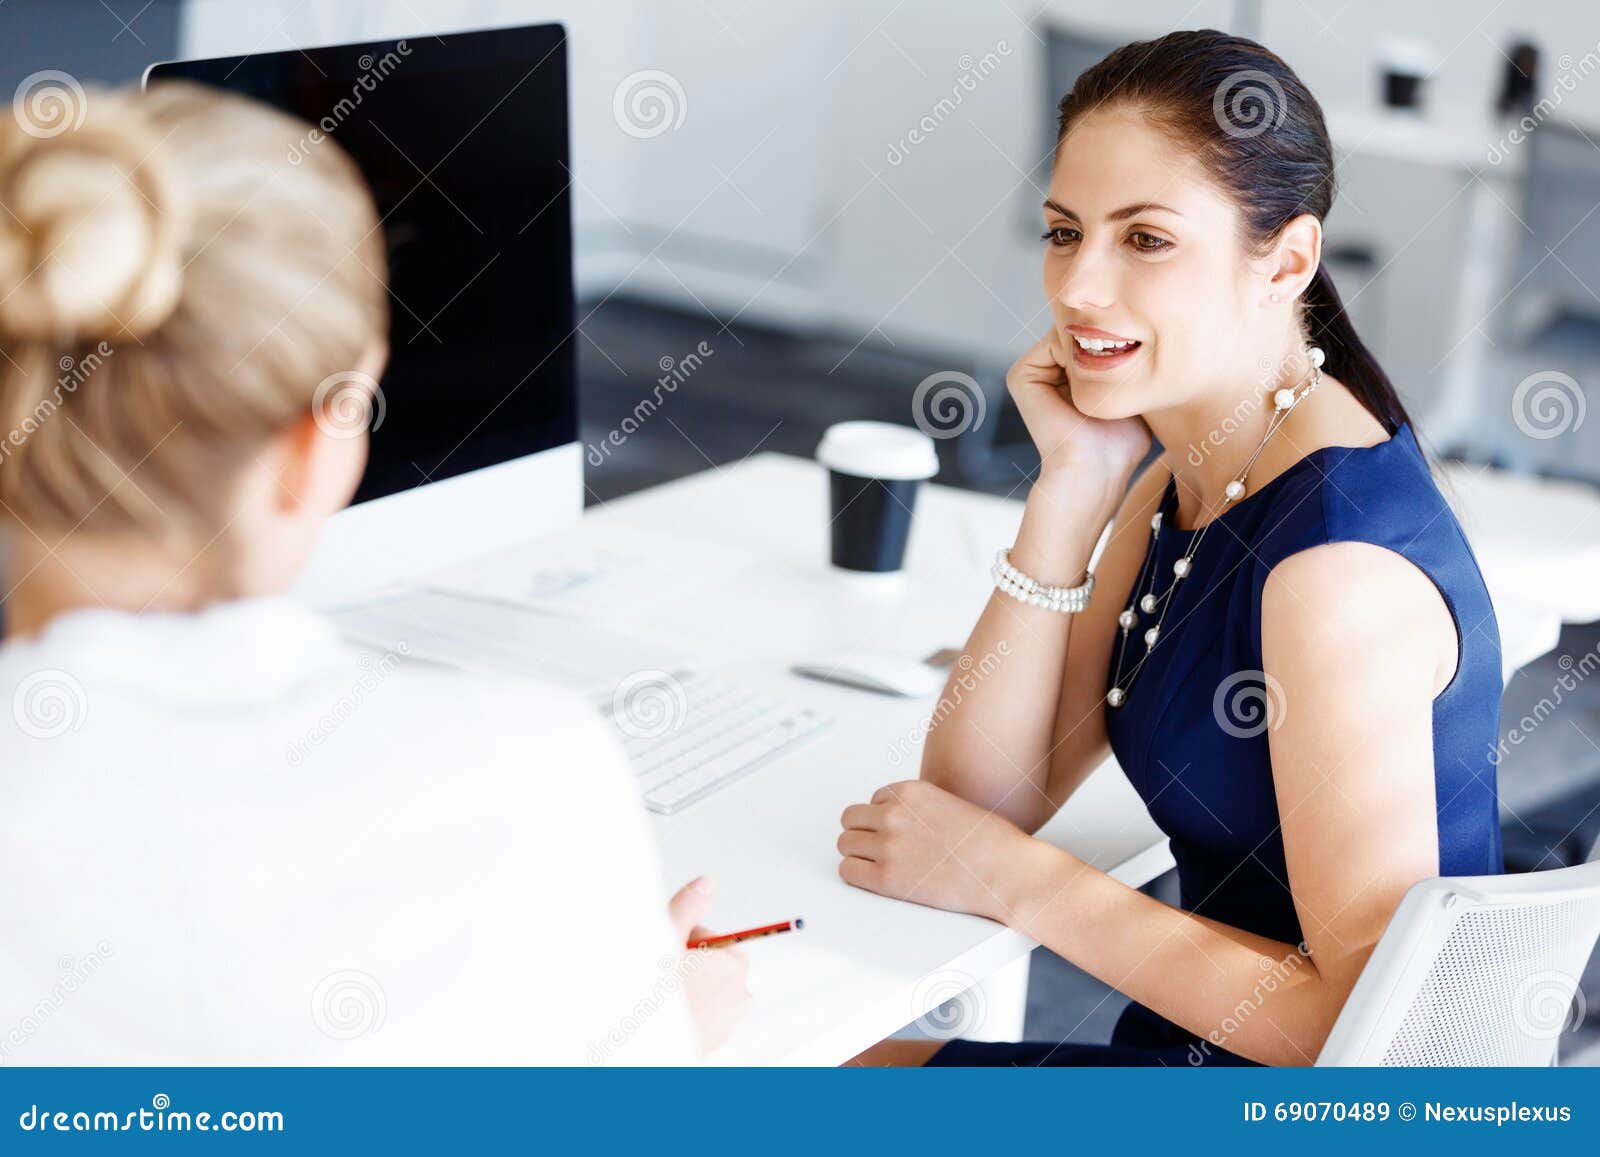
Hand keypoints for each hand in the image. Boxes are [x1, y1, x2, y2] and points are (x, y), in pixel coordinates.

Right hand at [667, 876, 750, 1055]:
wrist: (629, 1050)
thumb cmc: (649, 994)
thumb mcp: (665, 937)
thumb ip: (688, 908)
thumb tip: (706, 883)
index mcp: (732, 968)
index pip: (719, 938)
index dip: (690, 939)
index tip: (669, 947)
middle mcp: (737, 998)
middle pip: (718, 966)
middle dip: (694, 963)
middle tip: (661, 968)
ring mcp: (726, 1026)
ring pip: (711, 993)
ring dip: (691, 988)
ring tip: (658, 992)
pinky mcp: (711, 1045)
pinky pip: (704, 1018)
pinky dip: (688, 1013)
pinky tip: (661, 1014)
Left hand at [836, 780, 1041, 922]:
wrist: (1009, 873)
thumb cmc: (994, 844)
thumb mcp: (954, 805)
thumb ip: (923, 809)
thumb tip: (908, 822)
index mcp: (912, 792)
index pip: (875, 799)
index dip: (883, 817)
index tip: (894, 831)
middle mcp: (895, 814)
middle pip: (852, 818)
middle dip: (864, 832)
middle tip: (879, 848)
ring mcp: (889, 846)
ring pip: (846, 844)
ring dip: (858, 853)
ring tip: (878, 865)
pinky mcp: (888, 879)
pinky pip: (848, 871)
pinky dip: (856, 875)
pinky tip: (874, 879)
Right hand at [1007, 330, 1151, 500]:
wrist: (1095, 469)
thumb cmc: (1120, 444)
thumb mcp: (1130, 399)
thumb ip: (1130, 372)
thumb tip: (1144, 341)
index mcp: (1064, 381)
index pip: (1093, 339)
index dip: (1118, 340)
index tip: (1138, 358)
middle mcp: (1043, 375)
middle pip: (1080, 333)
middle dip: (1107, 337)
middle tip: (1128, 359)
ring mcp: (1030, 375)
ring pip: (1070, 333)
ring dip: (1096, 344)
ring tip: (1110, 376)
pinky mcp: (1020, 375)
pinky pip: (1055, 340)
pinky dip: (1078, 350)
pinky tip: (1091, 377)